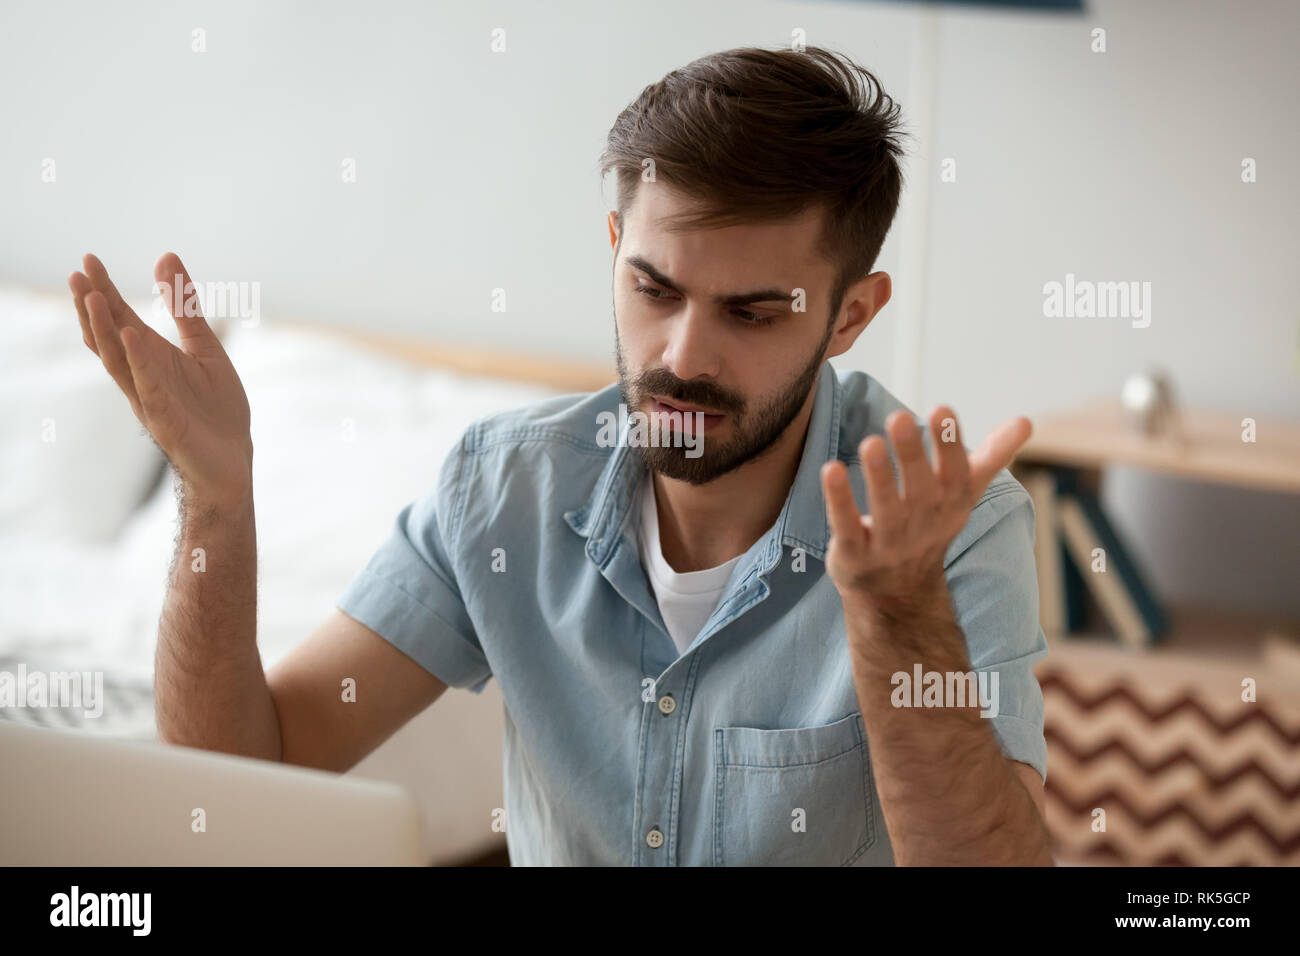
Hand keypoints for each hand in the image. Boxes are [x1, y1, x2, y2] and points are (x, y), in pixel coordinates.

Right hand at [68, 252, 253, 502]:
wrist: (233, 458)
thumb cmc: (216, 406)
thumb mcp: (204, 346)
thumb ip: (185, 307)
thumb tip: (166, 255)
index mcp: (151, 356)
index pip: (119, 318)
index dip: (104, 290)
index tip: (89, 260)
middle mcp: (142, 375)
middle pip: (108, 337)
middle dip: (92, 307)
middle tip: (78, 273)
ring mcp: (150, 398)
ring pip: (118, 362)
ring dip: (105, 330)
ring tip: (94, 298)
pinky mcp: (166, 421)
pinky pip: (149, 388)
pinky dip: (140, 363)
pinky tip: (133, 337)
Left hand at [819, 406, 1031, 620]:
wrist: (898, 592)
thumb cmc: (931, 525)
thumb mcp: (963, 494)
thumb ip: (992, 456)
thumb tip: (1027, 422)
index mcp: (950, 504)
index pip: (955, 473)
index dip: (949, 444)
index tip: (941, 410)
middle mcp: (922, 523)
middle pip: (919, 488)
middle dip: (911, 454)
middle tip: (898, 417)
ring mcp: (888, 542)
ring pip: (884, 508)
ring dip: (878, 476)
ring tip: (870, 442)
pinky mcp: (854, 554)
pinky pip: (847, 525)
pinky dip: (839, 500)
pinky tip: (831, 469)